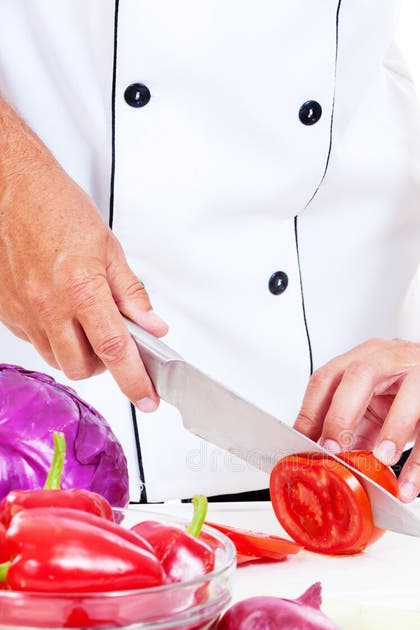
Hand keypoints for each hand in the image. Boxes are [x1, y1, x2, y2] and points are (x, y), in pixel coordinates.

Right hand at [0, 108, 167, 409]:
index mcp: (82, 289)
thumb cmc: (58, 208)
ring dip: (77, 354)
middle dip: (102, 367)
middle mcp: (50, 305)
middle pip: (82, 367)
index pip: (115, 350)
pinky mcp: (7, 311)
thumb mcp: (109, 248)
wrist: (13, 188)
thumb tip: (151, 326)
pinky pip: (34, 342)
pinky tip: (59, 314)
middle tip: (114, 347)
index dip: (134, 381)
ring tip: (85, 325)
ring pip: (57, 359)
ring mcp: (25, 310)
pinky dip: (52, 338)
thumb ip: (132, 294)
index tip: (147, 398)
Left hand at [293, 335, 419, 501]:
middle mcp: (396, 358)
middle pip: (362, 376)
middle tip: (332, 451)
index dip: (311, 412)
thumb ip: (353, 425)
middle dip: (341, 415)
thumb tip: (321, 463)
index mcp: (368, 357)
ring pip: (409, 396)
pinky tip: (409, 486)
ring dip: (391, 430)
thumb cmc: (419, 383)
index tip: (300, 446)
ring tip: (379, 461)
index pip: (329, 377)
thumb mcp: (378, 398)